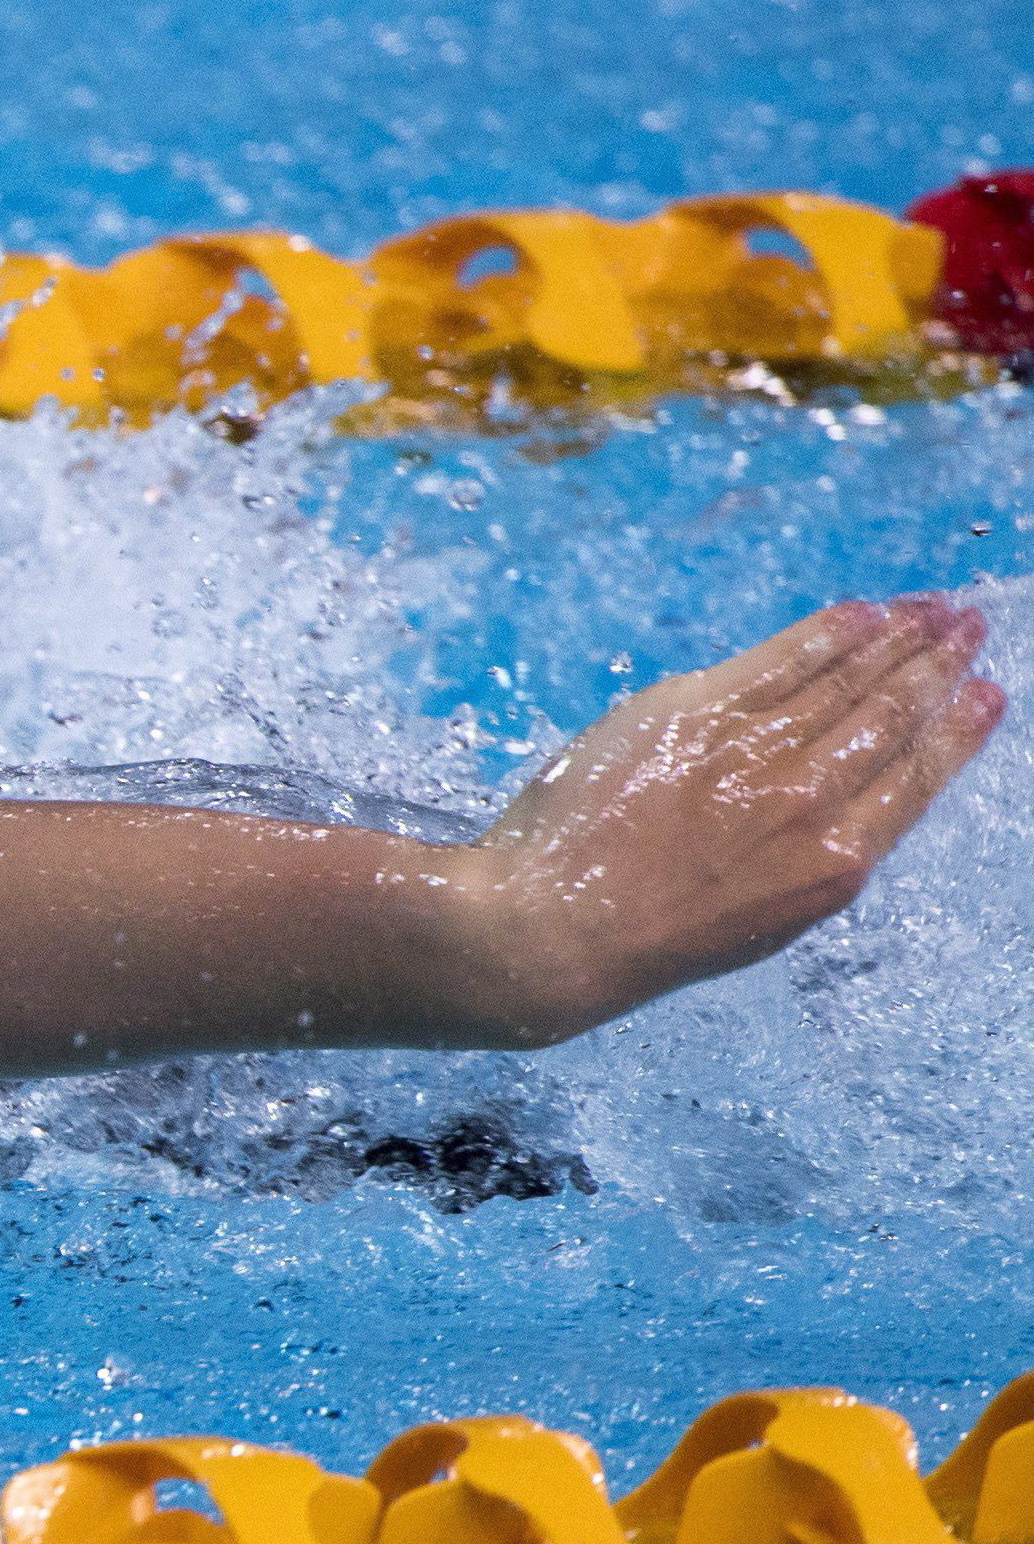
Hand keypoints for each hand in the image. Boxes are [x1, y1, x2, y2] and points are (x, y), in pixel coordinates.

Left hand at [461, 595, 1002, 1042]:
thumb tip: (847, 790)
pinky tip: (860, 613)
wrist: (556, 927)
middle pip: (889, 716)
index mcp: (833, 863)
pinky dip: (825, 632)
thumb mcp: (766, 917)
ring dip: (896, 636)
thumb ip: (816, 851)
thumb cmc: (652, 934)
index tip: (986, 692)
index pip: (916, 778)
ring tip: (933, 608)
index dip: (957, 728)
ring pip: (843, 679)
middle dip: (936, 664)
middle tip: (968, 625)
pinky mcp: (692, 715)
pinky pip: (778, 659)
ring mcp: (750, 752)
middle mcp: (805, 801)